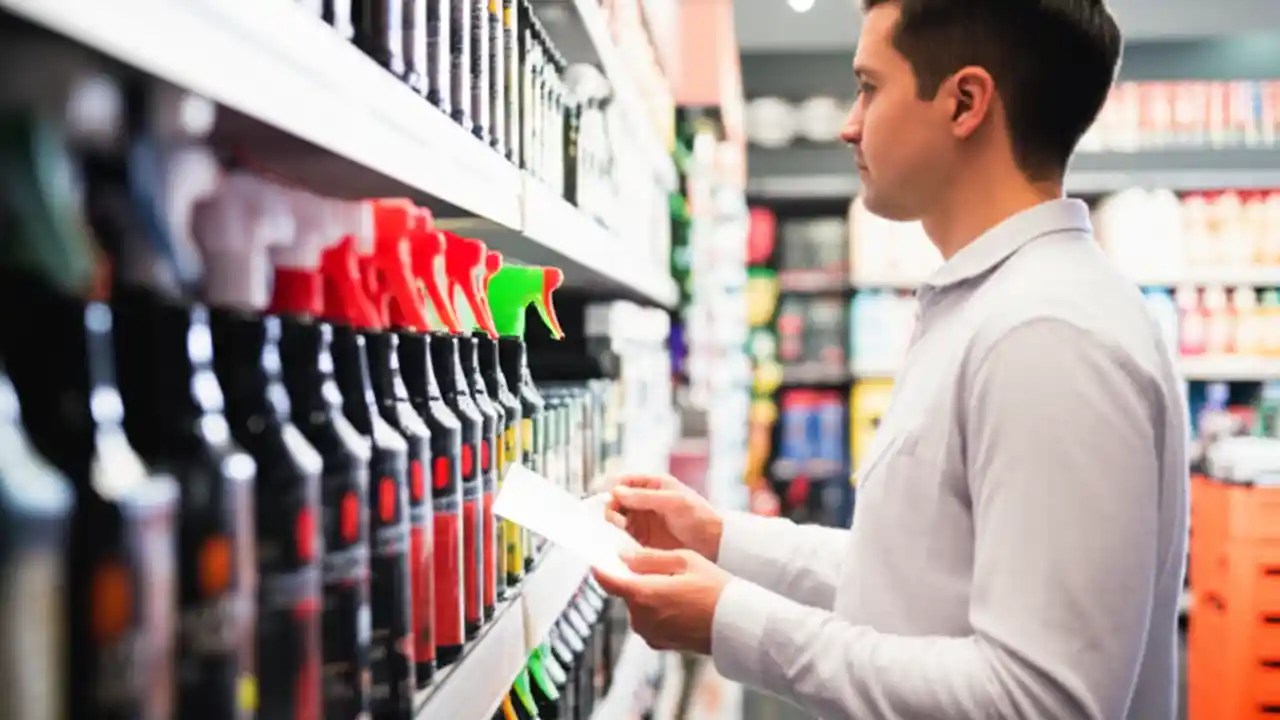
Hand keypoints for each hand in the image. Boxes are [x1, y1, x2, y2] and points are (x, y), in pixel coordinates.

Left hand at [593, 548, 730, 654]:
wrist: (737, 625)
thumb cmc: (715, 589)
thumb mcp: (685, 560)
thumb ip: (649, 558)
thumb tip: (624, 556)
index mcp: (644, 594)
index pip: (607, 580)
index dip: (600, 566)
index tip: (598, 556)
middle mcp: (641, 617)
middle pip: (625, 591)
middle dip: (635, 578)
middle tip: (659, 568)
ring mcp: (649, 632)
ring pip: (637, 605)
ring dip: (647, 594)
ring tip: (676, 586)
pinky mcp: (658, 642)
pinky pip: (648, 620)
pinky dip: (657, 610)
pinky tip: (679, 604)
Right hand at [606, 475, 723, 560]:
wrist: (714, 544)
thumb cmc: (699, 517)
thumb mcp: (674, 502)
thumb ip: (645, 497)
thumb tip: (616, 491)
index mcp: (652, 485)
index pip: (624, 481)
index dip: (614, 488)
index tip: (611, 500)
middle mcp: (643, 501)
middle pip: (616, 500)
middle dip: (611, 508)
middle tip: (616, 520)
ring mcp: (642, 520)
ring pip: (616, 518)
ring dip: (612, 523)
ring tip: (618, 530)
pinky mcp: (642, 539)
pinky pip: (623, 536)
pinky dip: (617, 538)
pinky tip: (619, 543)